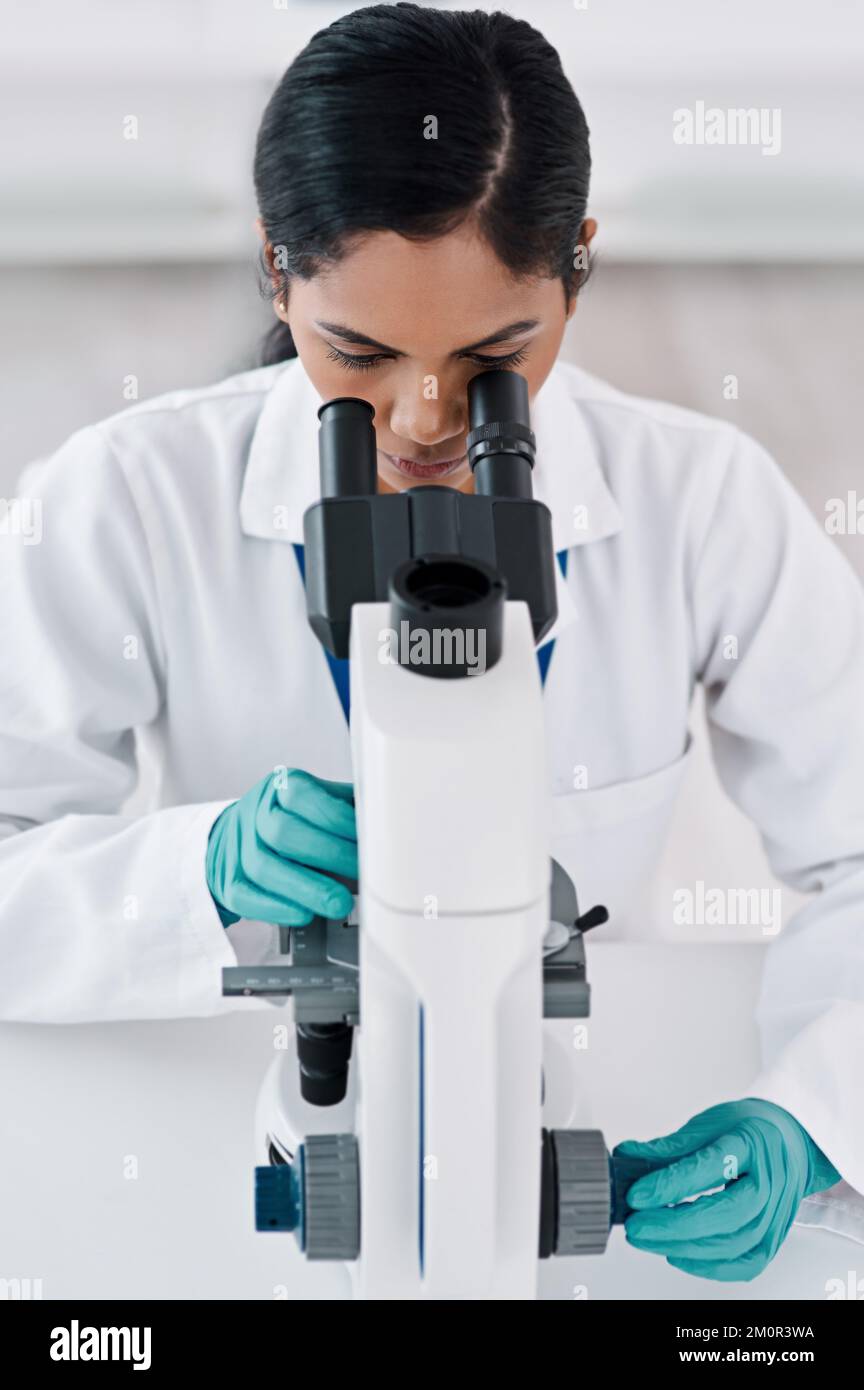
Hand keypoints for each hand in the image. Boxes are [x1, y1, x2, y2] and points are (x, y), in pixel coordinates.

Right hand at [205, 768, 356, 926]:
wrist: (239, 836)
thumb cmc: (292, 821)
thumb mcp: (319, 802)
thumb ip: (347, 809)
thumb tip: (385, 824)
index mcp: (281, 787)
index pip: (304, 796)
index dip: (338, 819)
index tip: (368, 839)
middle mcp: (256, 814)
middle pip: (284, 834)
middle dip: (329, 857)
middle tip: (363, 876)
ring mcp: (238, 848)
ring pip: (264, 868)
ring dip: (307, 889)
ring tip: (340, 904)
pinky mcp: (228, 881)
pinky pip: (247, 896)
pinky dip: (277, 909)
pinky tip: (304, 914)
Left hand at [614, 1098, 840, 1281]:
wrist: (790, 1143)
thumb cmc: (747, 1131)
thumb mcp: (707, 1125)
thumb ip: (667, 1147)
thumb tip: (625, 1156)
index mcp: (751, 1142)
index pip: (710, 1167)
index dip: (670, 1184)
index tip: (635, 1195)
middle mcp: (770, 1180)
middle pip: (727, 1213)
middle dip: (674, 1225)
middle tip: (636, 1226)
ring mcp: (777, 1213)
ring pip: (735, 1243)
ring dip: (684, 1247)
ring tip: (647, 1239)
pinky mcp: (775, 1238)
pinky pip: (746, 1264)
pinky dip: (709, 1267)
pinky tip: (677, 1255)